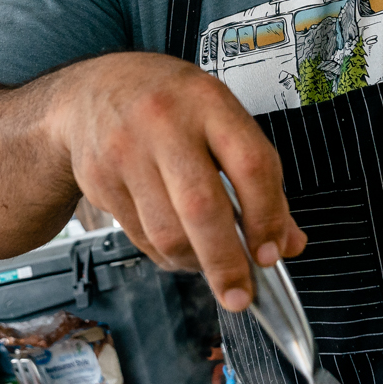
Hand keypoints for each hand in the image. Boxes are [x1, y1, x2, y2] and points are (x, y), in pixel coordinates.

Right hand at [48, 52, 304, 310]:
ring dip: (193, 262)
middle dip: (226, 262)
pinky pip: (139, 237)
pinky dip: (165, 254)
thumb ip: (259, 178)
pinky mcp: (98, 179)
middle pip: (202, 207)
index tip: (272, 253)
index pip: (251, 165)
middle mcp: (164, 122)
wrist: (93, 89)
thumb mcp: (221, 118)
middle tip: (240, 294)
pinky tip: (177, 246)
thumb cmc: (169, 103)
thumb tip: (289, 241)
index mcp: (208, 101)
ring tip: (207, 264)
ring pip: (166, 231)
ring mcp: (125, 151)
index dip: (268, 217)